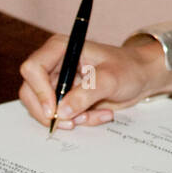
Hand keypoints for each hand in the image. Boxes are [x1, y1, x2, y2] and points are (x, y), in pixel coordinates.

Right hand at [18, 35, 163, 129]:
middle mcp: (54, 65)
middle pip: (30, 92)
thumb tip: (62, 111)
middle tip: (72, 123)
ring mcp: (58, 83)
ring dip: (69, 118)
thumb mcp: (112, 79)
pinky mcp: (66, 98)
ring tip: (95, 115)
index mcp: (61, 49)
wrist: (141, 77)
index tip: (55, 111)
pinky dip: (80, 120)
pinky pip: (62, 116)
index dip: (39, 91)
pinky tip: (100, 113)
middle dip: (50, 112)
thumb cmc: (129, 68)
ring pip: (45, 109)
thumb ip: (87, 93)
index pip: (33, 68)